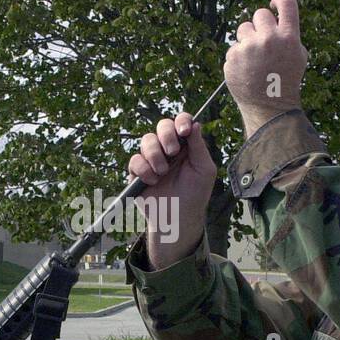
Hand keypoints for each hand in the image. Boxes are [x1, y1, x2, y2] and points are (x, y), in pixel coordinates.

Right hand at [127, 112, 217, 269]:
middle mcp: (168, 148)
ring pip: (147, 141)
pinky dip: (144, 169)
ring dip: (155, 155)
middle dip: (166, 135)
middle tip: (173, 152)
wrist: (178, 217)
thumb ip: (198, 146)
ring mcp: (152, 159)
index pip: (181, 123)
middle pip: (162, 126)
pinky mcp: (138, 172)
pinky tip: (152, 180)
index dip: (181, 121)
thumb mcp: (204, 169)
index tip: (184, 131)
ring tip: (163, 172)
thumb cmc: (195, 194)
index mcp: (185, 145)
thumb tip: (196, 123)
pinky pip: (135, 160)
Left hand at [223, 0, 308, 134]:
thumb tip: (277, 15)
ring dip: (248, 40)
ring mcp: (249, 47)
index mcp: (289, 37)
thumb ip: (288, 34)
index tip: (274, 4)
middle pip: (260, 14)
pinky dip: (238, 57)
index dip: (279, 0)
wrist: (269, 106)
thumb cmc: (286, 80)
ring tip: (254, 59)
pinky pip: (234, 47)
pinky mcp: (234, 57)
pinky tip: (246, 70)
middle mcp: (269, 39)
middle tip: (263, 42)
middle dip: (261, 26)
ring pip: (244, 29)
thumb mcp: (298, 55)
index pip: (287, 3)